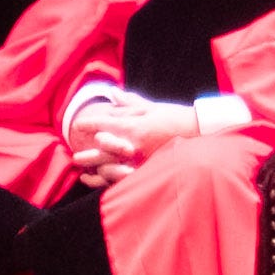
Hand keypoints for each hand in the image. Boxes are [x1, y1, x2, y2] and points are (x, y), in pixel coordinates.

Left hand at [65, 92, 195, 187]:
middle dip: (87, 154)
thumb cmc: (176, 118)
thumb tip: (112, 93)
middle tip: (74, 156)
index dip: (88, 125)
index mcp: (134, 125)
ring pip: (110, 167)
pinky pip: (124, 179)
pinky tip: (103, 182)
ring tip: (83, 172)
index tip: (77, 126)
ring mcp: (140, 159)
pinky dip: (111, 181)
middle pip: (102, 150)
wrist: (199, 133)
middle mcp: (133, 144)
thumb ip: (129, 103)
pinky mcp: (147, 170)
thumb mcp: (152, 107)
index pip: (104, 124)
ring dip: (95, 169)